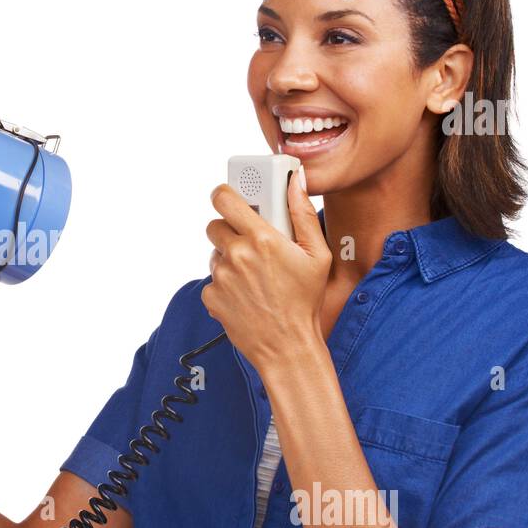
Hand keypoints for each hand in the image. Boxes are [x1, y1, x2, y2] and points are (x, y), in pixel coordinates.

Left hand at [203, 168, 329, 375]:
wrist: (287, 346)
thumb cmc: (305, 301)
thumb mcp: (317, 255)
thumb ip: (302, 213)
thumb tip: (294, 181)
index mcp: (262, 239)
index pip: (224, 199)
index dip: (224, 194)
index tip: (228, 197)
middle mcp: (237, 255)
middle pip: (215, 226)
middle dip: (230, 230)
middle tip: (250, 244)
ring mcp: (221, 276)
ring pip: (215, 254)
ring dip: (229, 258)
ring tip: (254, 275)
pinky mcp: (211, 295)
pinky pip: (212, 279)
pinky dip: (225, 283)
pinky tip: (246, 294)